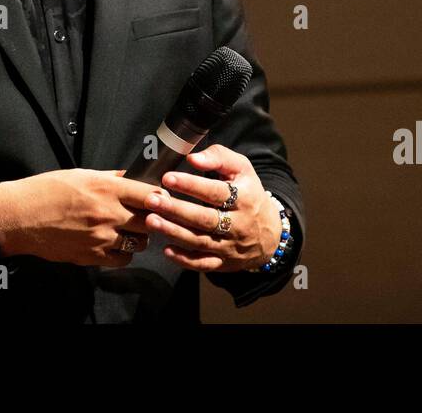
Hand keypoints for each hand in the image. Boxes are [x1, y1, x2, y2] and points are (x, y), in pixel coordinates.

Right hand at [0, 168, 169, 267]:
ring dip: (141, 236)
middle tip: (150, 214)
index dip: (161, 196)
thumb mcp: (82, 175)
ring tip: (132, 229)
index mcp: (106, 189)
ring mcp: (101, 238)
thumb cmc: (47, 191)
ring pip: (140, 242)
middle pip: (150, 220)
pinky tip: (118, 244)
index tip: (162, 197)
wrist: (20, 218)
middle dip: (154, 217)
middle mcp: (107, 214)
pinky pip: (123, 259)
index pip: (150, 194)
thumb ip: (111, 178)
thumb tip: (134, 177)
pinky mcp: (92, 256)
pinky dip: (125, 253)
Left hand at [142, 144, 280, 272]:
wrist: (270, 233)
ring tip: (150, 221)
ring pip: (200, 241)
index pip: (215, 192)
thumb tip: (192, 158)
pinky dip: (184, 259)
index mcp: (244, 198)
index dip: (191, 185)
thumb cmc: (248, 193)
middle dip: (176, 210)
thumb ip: (218, 157)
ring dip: (174, 232)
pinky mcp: (224, 263)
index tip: (167, 177)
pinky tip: (166, 250)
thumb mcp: (242, 169)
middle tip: (151, 200)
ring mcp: (230, 246)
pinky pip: (203, 264)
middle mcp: (238, 224)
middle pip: (205, 219)